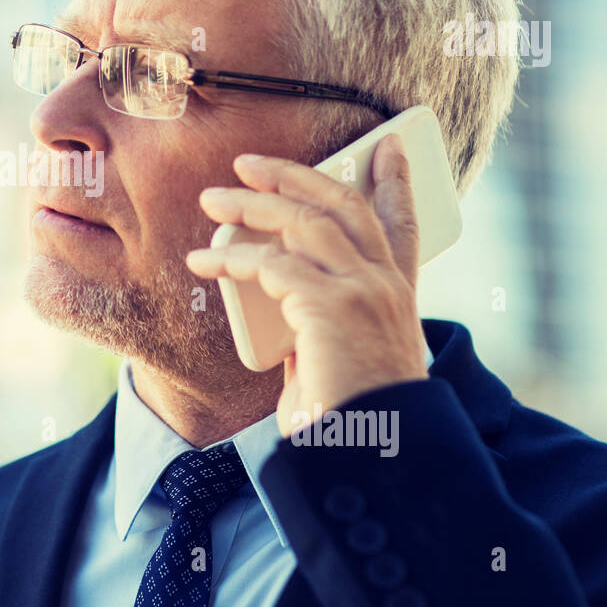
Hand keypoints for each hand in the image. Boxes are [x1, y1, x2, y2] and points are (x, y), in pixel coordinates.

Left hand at [186, 135, 428, 437]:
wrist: (368, 459)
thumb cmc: (347, 423)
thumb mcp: (337, 363)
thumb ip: (318, 328)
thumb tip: (282, 307)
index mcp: (398, 300)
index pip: (402, 226)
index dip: (395, 182)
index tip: (387, 147)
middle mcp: (387, 288)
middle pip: (343, 206)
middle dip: (295, 175)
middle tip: (250, 161)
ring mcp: (365, 292)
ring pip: (304, 221)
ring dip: (253, 202)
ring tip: (213, 196)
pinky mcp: (332, 306)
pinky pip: (272, 264)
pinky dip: (233, 256)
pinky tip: (203, 259)